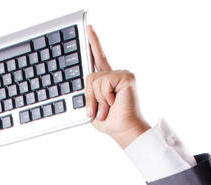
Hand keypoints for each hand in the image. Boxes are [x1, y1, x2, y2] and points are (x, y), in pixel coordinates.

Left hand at [82, 25, 150, 148]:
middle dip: (90, 97)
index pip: (98, 58)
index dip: (93, 43)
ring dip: (98, 99)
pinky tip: (114, 103)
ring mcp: (121, 74)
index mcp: (106, 80)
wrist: (123, 130)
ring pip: (95, 80)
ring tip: (108, 108)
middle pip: (90, 76)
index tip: (89, 29)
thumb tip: (84, 83)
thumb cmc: (109, 121)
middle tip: (98, 110)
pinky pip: (103, 83)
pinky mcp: (126, 76)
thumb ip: (86, 93)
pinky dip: (105, 97)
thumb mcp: (91, 106)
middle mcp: (114, 74)